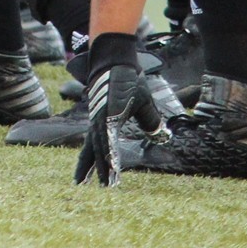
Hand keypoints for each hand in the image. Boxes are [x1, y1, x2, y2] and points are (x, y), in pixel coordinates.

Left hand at [74, 33, 167, 187]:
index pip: (101, 147)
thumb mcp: (143, 105)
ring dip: (102, 166)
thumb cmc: (128, 79)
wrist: (118, 59)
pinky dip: (108, 151)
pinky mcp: (106, 114)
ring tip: (102, 183)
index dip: (100, 163)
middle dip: (91, 170)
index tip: (101, 180)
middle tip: (84, 187)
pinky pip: (107, 137)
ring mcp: (101, 118)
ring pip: (100, 147)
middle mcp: (100, 122)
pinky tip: (109, 164)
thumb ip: (150, 122)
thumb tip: (162, 136)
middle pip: (94, 150)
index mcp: (106, 122)